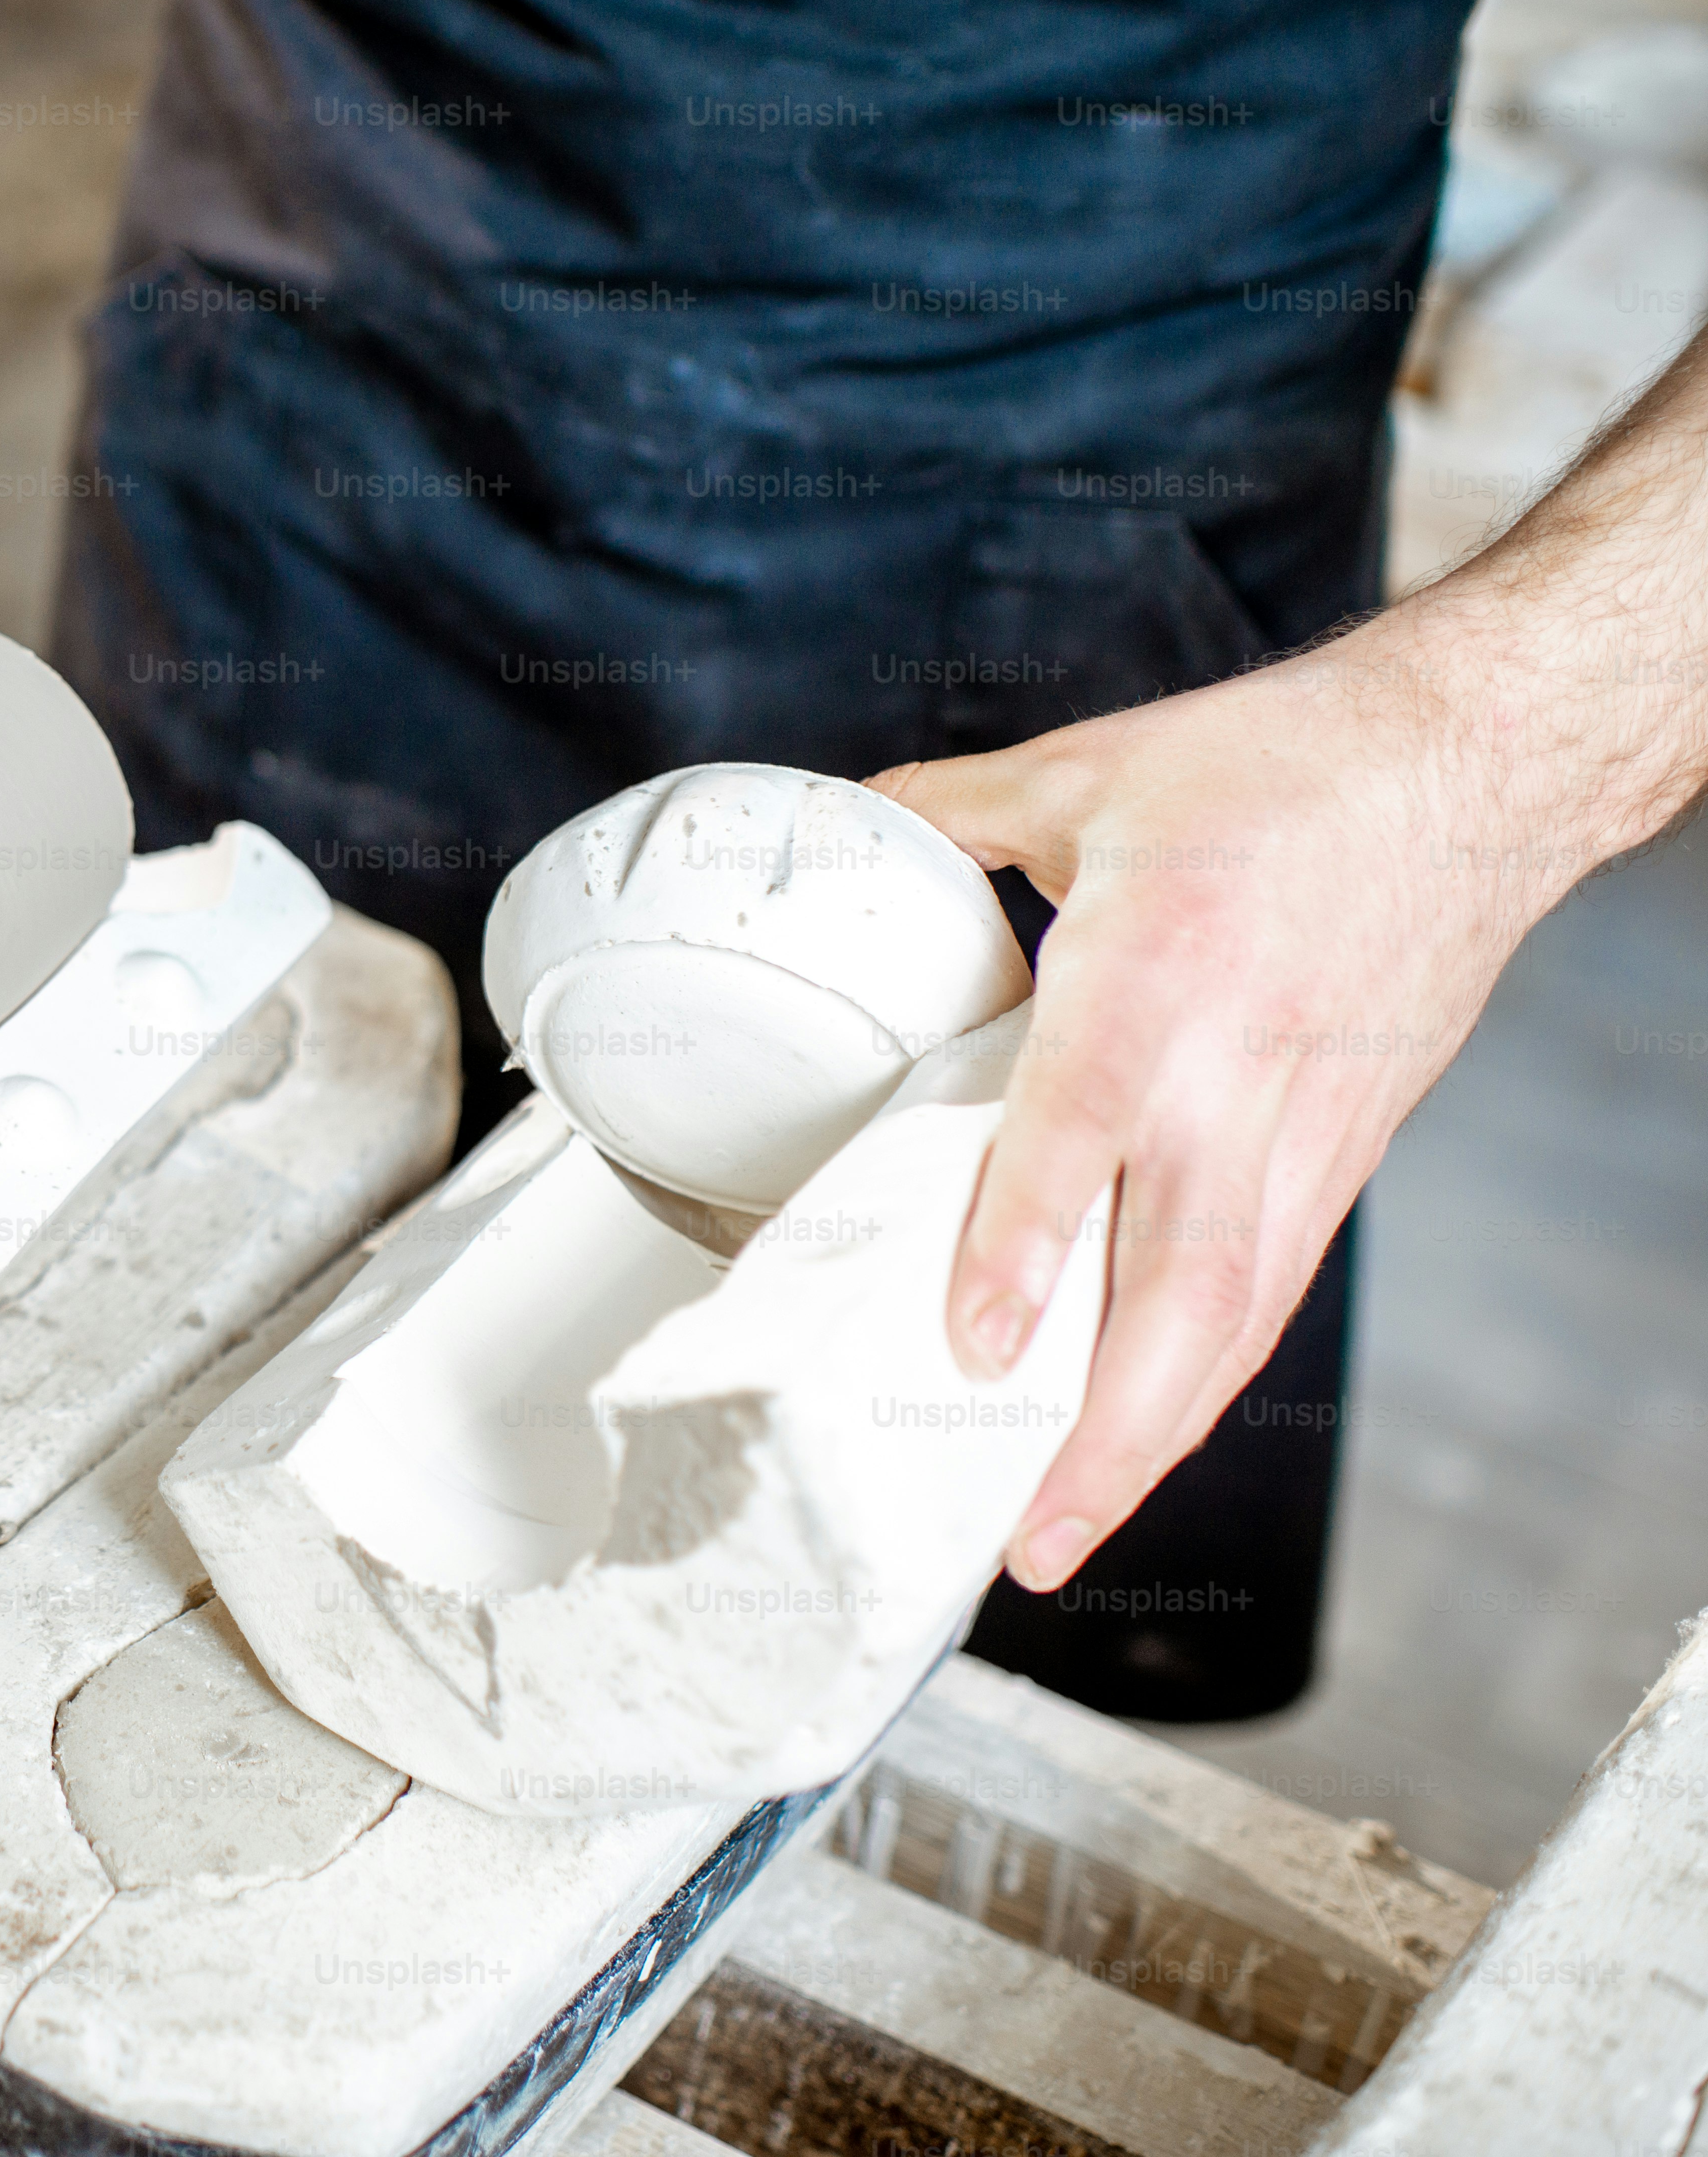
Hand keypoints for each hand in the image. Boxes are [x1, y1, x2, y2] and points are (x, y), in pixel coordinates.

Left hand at [872, 646, 1556, 1593]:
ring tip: (1059, 1529)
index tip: (977, 1345)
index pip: (1084, 1130)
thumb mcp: (1080, 770)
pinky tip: (1137, 1436)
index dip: (1028, 1243)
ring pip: (1233, 1316)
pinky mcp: (1341, 1151)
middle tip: (1028, 1534)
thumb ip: (939, 817)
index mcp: (1160, 967)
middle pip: (1182, 1282)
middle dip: (1106, 1425)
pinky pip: (1265, 1287)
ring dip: (1150, 1436)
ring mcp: (1302, 1125)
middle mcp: (1237, 1071)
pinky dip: (1200, 1376)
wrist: (1468, 762)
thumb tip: (828, 834)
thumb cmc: (1280, 767)